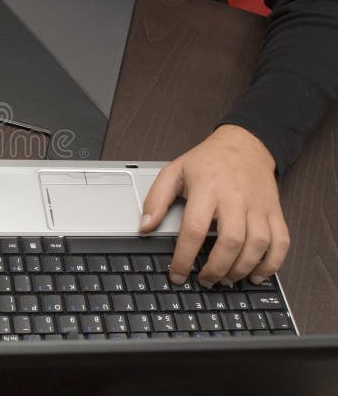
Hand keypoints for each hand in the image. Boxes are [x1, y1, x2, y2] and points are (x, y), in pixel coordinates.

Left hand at [141, 124, 289, 287]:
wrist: (246, 143)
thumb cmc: (207, 161)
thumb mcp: (174, 172)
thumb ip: (156, 200)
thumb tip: (144, 227)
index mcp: (207, 188)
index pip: (194, 230)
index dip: (184, 257)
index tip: (177, 275)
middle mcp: (235, 198)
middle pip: (230, 241)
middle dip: (216, 268)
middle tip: (205, 281)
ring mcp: (259, 206)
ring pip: (258, 244)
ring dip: (242, 269)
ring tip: (226, 280)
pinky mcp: (275, 211)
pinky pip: (281, 242)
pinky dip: (272, 263)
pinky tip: (257, 275)